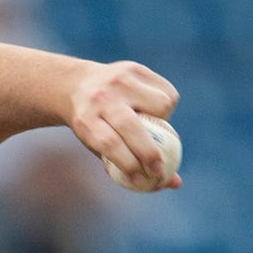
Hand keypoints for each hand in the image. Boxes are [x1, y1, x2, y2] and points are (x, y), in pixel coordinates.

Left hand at [66, 59, 179, 191]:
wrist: (77, 86)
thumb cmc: (95, 127)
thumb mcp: (101, 147)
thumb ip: (133, 166)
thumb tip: (175, 183)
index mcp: (85, 120)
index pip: (109, 144)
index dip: (129, 165)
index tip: (142, 180)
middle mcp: (101, 97)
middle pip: (131, 127)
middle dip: (150, 153)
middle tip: (159, 169)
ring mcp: (118, 80)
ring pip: (161, 104)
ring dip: (164, 121)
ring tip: (154, 126)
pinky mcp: (134, 68)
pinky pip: (167, 92)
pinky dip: (167, 106)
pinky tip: (154, 108)